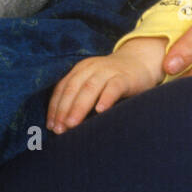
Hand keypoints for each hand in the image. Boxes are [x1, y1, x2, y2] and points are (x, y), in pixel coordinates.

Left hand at [46, 38, 165, 132]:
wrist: (140, 62)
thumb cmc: (112, 80)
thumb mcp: (93, 83)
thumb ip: (80, 97)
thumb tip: (63, 125)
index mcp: (80, 70)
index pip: (62, 88)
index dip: (55, 107)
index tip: (50, 126)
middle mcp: (91, 68)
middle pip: (73, 88)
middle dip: (64, 110)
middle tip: (59, 129)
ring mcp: (108, 71)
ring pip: (90, 88)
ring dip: (79, 107)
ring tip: (72, 124)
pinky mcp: (124, 78)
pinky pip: (113, 87)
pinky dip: (105, 98)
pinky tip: (100, 110)